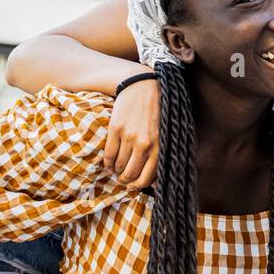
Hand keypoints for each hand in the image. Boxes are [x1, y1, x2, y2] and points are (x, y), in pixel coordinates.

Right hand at [103, 75, 159, 189]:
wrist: (143, 88)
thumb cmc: (158, 112)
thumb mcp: (166, 134)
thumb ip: (162, 155)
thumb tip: (156, 183)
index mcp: (159, 147)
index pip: (147, 177)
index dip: (138, 186)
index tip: (134, 186)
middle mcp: (144, 144)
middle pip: (131, 174)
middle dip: (126, 181)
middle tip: (124, 180)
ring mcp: (129, 137)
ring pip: (119, 165)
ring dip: (116, 172)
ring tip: (117, 171)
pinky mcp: (115, 129)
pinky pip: (108, 154)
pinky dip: (107, 164)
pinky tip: (109, 165)